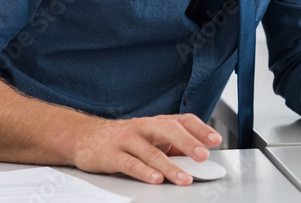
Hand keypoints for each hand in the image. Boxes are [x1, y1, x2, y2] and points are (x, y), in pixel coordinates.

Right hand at [71, 114, 221, 184]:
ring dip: (170, 167)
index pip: (182, 120)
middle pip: (169, 130)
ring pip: (151, 152)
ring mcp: (127, 139)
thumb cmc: (123, 138)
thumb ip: (171, 145)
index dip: (200, 129)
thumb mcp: (149, 138)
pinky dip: (144, 172)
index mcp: (156, 122)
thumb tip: (197, 156)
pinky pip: (130, 163)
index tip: (215, 139)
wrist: (85, 136)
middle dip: (188, 143)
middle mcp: (143, 127)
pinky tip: (155, 180)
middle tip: (203, 156)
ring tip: (184, 178)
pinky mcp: (111, 154)